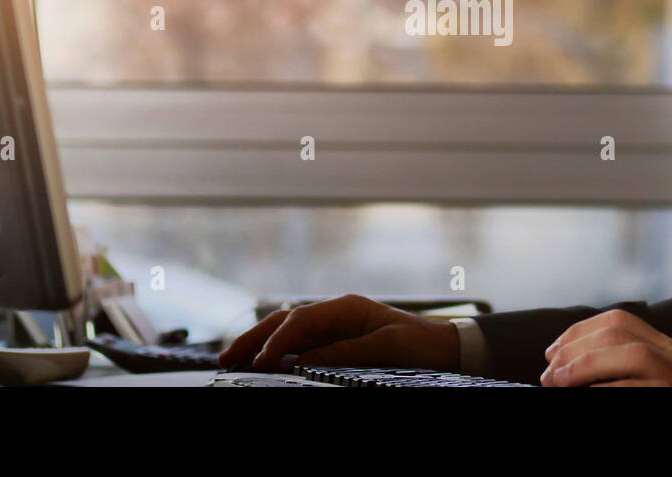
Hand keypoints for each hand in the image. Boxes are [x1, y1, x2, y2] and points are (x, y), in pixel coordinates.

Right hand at [217, 294, 460, 372]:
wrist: (445, 349)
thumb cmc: (420, 346)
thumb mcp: (384, 349)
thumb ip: (342, 353)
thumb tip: (302, 361)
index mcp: (345, 307)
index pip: (299, 320)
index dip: (276, 341)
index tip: (260, 363)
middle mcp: (334, 314)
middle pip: (283, 321)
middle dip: (252, 338)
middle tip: (226, 359)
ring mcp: (332, 328)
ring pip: (285, 333)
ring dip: (258, 345)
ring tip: (231, 360)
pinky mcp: (335, 343)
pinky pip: (298, 347)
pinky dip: (276, 354)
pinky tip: (259, 364)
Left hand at [540, 309, 671, 386]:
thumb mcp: (660, 378)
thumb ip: (627, 366)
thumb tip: (571, 369)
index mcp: (666, 346)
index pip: (618, 320)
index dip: (578, 332)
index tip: (552, 352)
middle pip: (618, 332)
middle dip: (574, 348)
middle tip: (548, 373)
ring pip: (630, 354)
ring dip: (585, 367)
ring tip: (559, 382)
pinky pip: (638, 387)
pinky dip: (606, 390)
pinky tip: (587, 395)